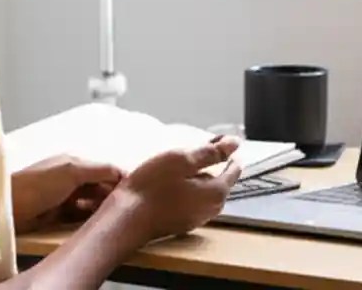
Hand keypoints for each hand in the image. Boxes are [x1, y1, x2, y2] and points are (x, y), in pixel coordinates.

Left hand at [11, 155, 123, 231]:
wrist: (8, 207)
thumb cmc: (39, 185)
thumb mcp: (72, 171)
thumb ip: (99, 169)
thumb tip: (124, 171)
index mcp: (74, 161)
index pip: (105, 168)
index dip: (120, 177)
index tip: (135, 190)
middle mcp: (71, 177)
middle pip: (100, 184)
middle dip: (112, 193)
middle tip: (124, 206)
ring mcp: (65, 195)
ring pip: (91, 200)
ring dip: (101, 205)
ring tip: (111, 213)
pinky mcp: (58, 214)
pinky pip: (80, 214)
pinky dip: (88, 215)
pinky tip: (95, 220)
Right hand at [105, 137, 242, 242]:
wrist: (125, 221)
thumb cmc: (152, 187)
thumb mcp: (181, 160)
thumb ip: (210, 152)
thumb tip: (236, 143)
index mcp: (216, 193)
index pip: (234, 169)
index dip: (228, 151)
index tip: (220, 138)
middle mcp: (212, 209)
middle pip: (220, 181)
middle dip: (214, 163)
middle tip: (200, 146)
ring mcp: (196, 219)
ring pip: (205, 191)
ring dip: (199, 176)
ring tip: (185, 162)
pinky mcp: (181, 224)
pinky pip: (193, 201)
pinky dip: (189, 188)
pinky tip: (174, 182)